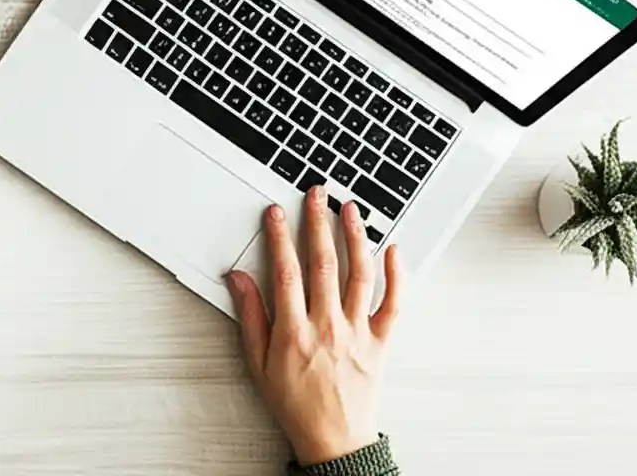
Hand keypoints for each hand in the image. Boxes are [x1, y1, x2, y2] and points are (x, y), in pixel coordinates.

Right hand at [226, 186, 401, 466]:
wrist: (334, 440)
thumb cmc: (295, 404)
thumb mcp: (258, 363)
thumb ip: (251, 316)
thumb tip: (239, 279)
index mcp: (293, 331)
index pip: (285, 271)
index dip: (279, 237)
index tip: (277, 213)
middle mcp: (327, 326)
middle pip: (323, 263)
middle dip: (318, 223)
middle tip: (316, 195)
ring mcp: (357, 332)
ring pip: (359, 274)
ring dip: (355, 236)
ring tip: (351, 209)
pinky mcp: (380, 341)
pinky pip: (393, 303)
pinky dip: (397, 274)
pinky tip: (393, 249)